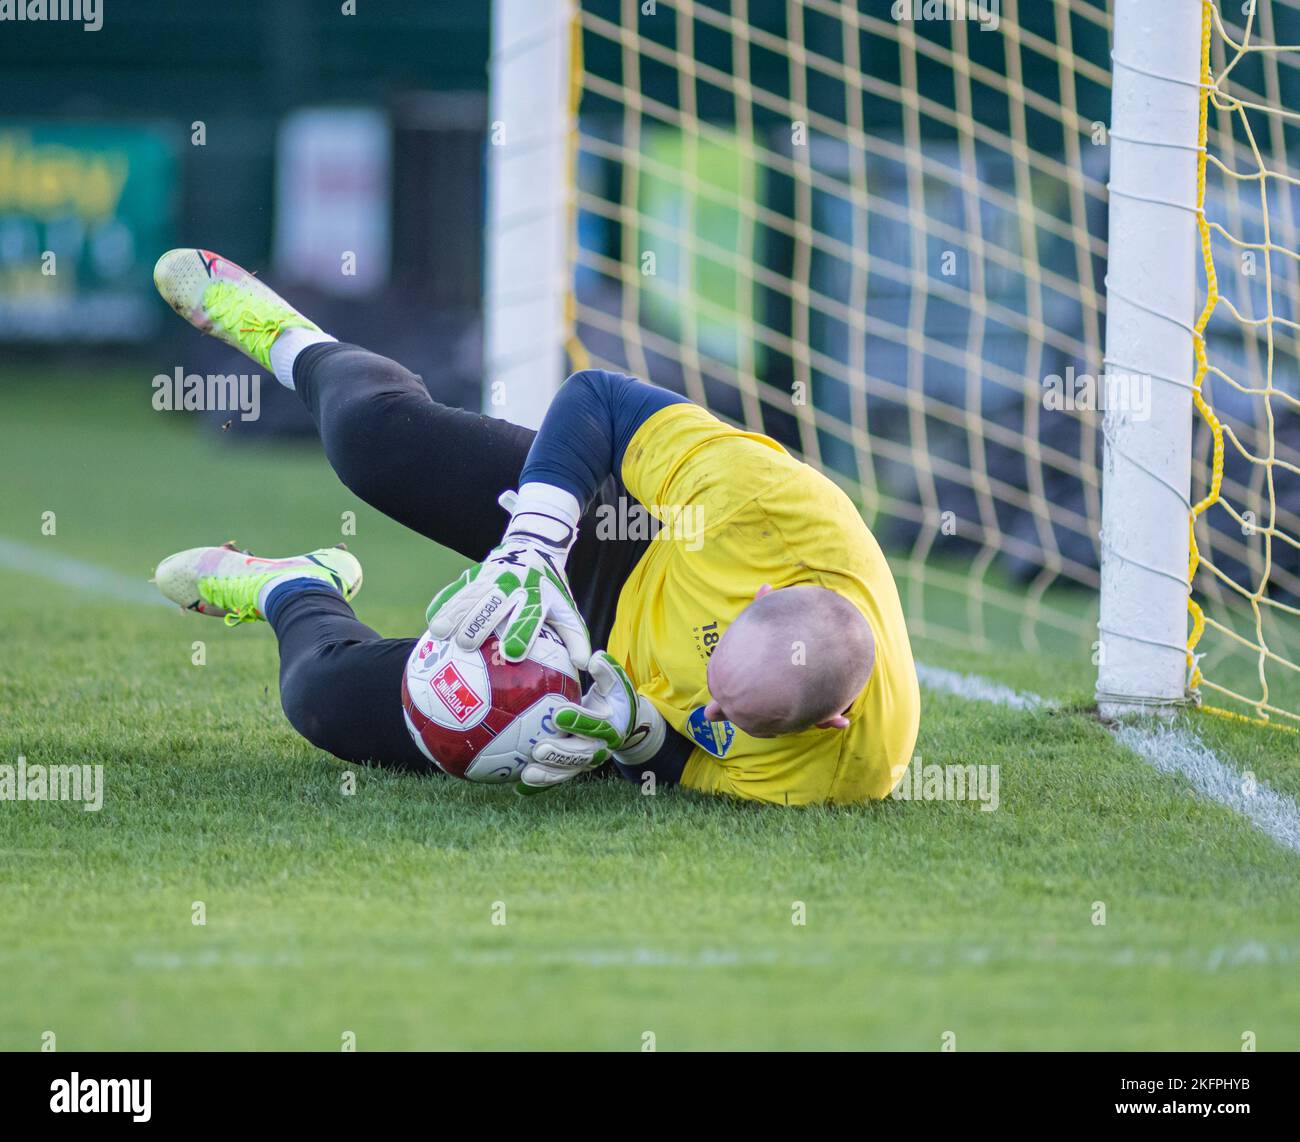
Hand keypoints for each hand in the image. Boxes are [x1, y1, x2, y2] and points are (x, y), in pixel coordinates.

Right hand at [426, 485, 590, 666]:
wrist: (533, 547)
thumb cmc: (549, 589)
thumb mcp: (566, 609)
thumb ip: (575, 637)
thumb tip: (585, 665)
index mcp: (537, 594)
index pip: (529, 615)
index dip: (522, 632)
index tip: (513, 652)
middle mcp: (512, 584)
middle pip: (492, 604)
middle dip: (479, 623)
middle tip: (467, 645)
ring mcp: (490, 576)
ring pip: (469, 596)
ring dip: (454, 613)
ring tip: (440, 634)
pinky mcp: (473, 573)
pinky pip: (455, 589)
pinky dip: (443, 603)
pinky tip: (431, 620)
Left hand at [520, 651, 664, 792]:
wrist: (620, 722)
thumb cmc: (610, 695)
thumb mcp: (613, 682)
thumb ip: (606, 672)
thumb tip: (593, 658)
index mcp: (611, 725)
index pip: (596, 725)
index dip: (579, 721)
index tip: (558, 714)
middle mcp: (601, 747)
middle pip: (582, 754)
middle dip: (561, 754)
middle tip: (539, 750)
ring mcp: (587, 761)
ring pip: (568, 771)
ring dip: (548, 774)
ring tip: (527, 773)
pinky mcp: (574, 769)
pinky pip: (556, 779)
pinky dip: (539, 785)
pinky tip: (519, 787)